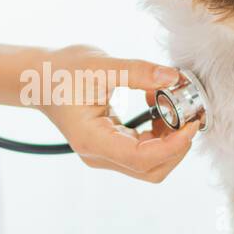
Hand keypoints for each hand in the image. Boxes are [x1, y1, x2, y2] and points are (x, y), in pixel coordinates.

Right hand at [40, 45, 199, 182]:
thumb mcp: (100, 65)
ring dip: (170, 139)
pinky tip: (158, 106)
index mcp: (92, 140)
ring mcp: (106, 155)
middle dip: (177, 146)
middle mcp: (99, 155)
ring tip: (168, 104)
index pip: (141, 158)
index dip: (172, 146)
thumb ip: (137, 72)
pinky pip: (145, 151)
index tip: (191, 123)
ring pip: (151, 164)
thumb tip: (173, 77)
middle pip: (151, 169)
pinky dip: (160, 134)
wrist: (42, 78)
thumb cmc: (63, 71)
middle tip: (188, 113)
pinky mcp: (113, 148)